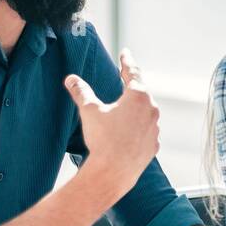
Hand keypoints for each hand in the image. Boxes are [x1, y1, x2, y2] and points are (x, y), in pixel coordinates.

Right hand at [64, 47, 160, 199]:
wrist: (113, 172)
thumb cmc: (102, 139)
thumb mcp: (89, 111)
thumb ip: (81, 92)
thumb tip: (70, 79)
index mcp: (138, 96)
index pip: (132, 72)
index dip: (127, 62)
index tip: (125, 53)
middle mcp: (152, 110)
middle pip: (141, 93)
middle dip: (131, 87)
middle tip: (125, 78)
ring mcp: (155, 129)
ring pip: (145, 113)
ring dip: (136, 110)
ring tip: (124, 110)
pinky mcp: (154, 145)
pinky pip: (146, 131)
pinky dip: (138, 128)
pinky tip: (129, 132)